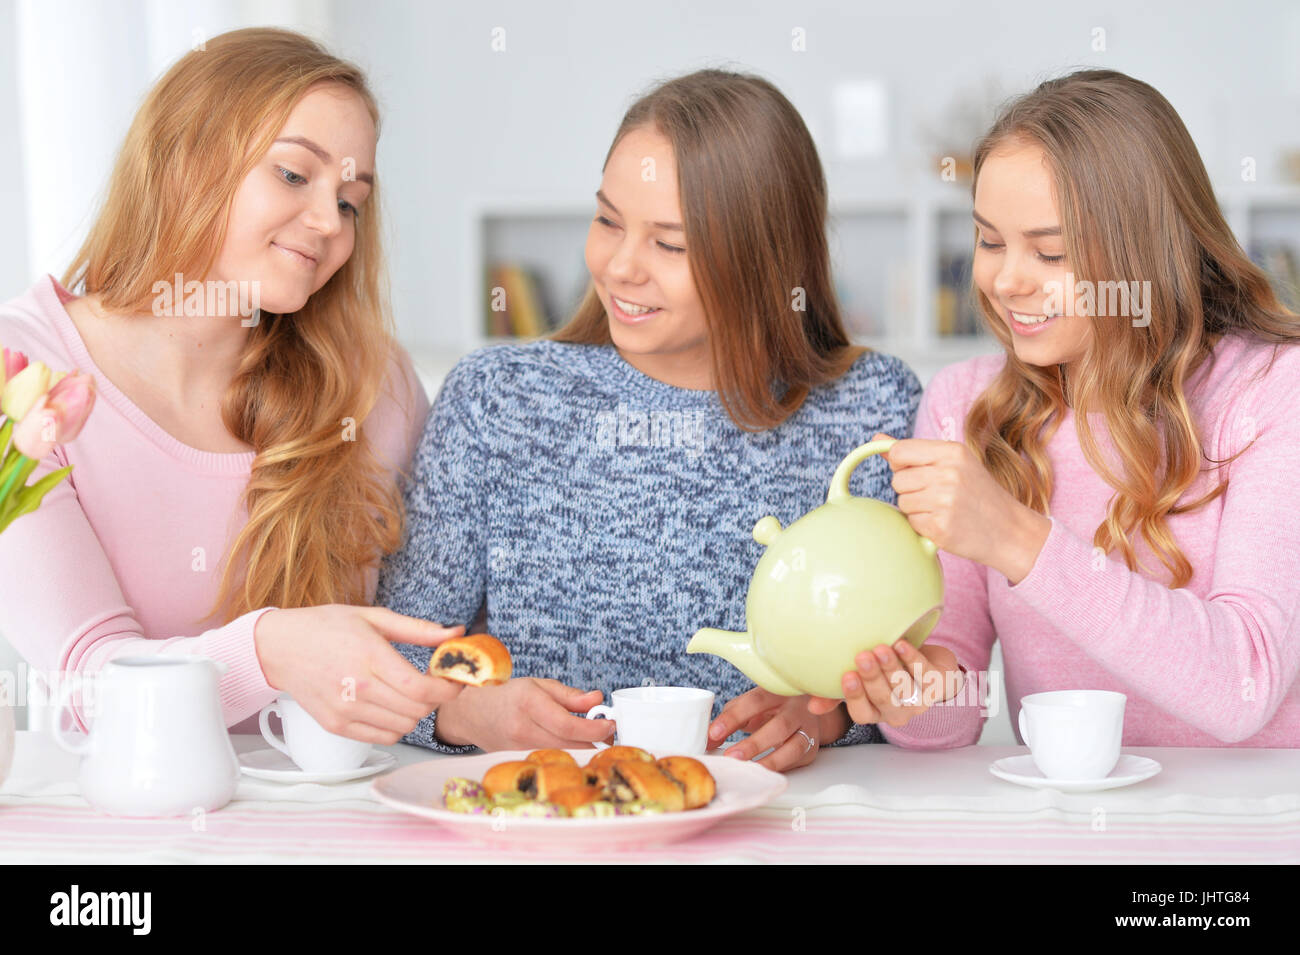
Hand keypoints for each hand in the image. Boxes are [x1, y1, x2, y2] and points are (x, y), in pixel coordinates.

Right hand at [253, 605, 467, 745]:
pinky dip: (397, 726)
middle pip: (417, 710)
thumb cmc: (327, 627)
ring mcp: (345, 710)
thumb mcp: (374, 617)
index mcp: (369, 656)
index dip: (447, 690)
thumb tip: (456, 633)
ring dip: (416, 712)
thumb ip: (418, 629)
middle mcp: (357, 687)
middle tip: (433, 682)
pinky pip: (384, 738)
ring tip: (409, 693)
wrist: (280, 647)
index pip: (420, 688)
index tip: (455, 681)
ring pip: (404, 727)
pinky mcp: (336, 726)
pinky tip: (391, 707)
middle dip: (436, 698)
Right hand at [433, 678, 616, 750]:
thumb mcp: (537, 685)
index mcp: (529, 702)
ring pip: (562, 754)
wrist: (470, 714)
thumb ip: (569, 695)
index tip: (611, 724)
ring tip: (594, 735)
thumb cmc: (505, 695)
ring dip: (583, 747)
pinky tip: (574, 745)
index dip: (594, 727)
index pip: (567, 724)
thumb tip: (597, 699)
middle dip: (595, 739)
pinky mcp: (519, 759)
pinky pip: (550, 758)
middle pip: (569, 744)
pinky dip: (567, 752)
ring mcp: (519, 748)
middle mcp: (523, 728)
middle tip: (609, 731)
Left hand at [706, 687, 848, 771]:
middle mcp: (795, 708)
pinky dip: (780, 768)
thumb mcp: (749, 705)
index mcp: (776, 692)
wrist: (808, 709)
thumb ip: (729, 719)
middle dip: (754, 744)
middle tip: (731, 756)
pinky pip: (797, 760)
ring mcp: (807, 728)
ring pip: (794, 747)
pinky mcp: (812, 747)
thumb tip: (706, 741)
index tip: (714, 733)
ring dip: (769, 761)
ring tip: (748, 769)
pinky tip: (763, 773)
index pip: (754, 702)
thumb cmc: (771, 707)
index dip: (733, 717)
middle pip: (778, 726)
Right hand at [806, 639, 964, 727]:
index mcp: (875, 712)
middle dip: (873, 678)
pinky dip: (913, 658)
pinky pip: (925, 674)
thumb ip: (835, 693)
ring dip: (892, 667)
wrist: (929, 666)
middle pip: (884, 698)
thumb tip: (811, 705)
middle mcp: (897, 712)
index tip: (847, 676)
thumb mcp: (860, 684)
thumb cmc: (886, 673)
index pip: (862, 713)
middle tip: (862, 657)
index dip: (855, 697)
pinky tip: (901, 644)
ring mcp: (919, 701)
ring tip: (880, 648)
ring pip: (904, 687)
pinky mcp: (937, 685)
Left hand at [869, 431, 1049, 581]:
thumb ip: (913, 451)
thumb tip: (876, 437)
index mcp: (952, 451)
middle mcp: (949, 473)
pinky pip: (911, 522)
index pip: (899, 451)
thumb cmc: (978, 494)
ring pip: (902, 502)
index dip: (900, 464)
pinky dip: (923, 526)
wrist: (1009, 530)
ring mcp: (945, 501)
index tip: (915, 471)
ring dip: (916, 509)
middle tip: (937, 495)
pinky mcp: (941, 527)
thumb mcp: (954, 463)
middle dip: (910, 490)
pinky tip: (945, 523)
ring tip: (942, 509)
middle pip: (897, 480)